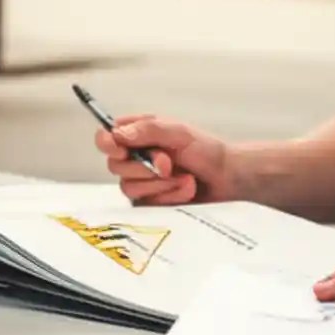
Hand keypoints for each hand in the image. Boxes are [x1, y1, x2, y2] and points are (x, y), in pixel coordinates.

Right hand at [95, 115, 233, 205]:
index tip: (120, 149)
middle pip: (114, 166)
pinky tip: (185, 190)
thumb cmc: (206, 151)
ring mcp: (142, 182)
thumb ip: (148, 130)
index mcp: (140, 135)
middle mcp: (136, 158)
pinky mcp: (151, 202)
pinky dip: (169, 195)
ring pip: (129, 187)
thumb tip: (118, 135)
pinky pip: (145, 203)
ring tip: (185, 178)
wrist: (227, 178)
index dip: (107, 144)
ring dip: (161, 183)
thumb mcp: (179, 132)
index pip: (107, 138)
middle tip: (169, 163)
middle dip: (144, 167)